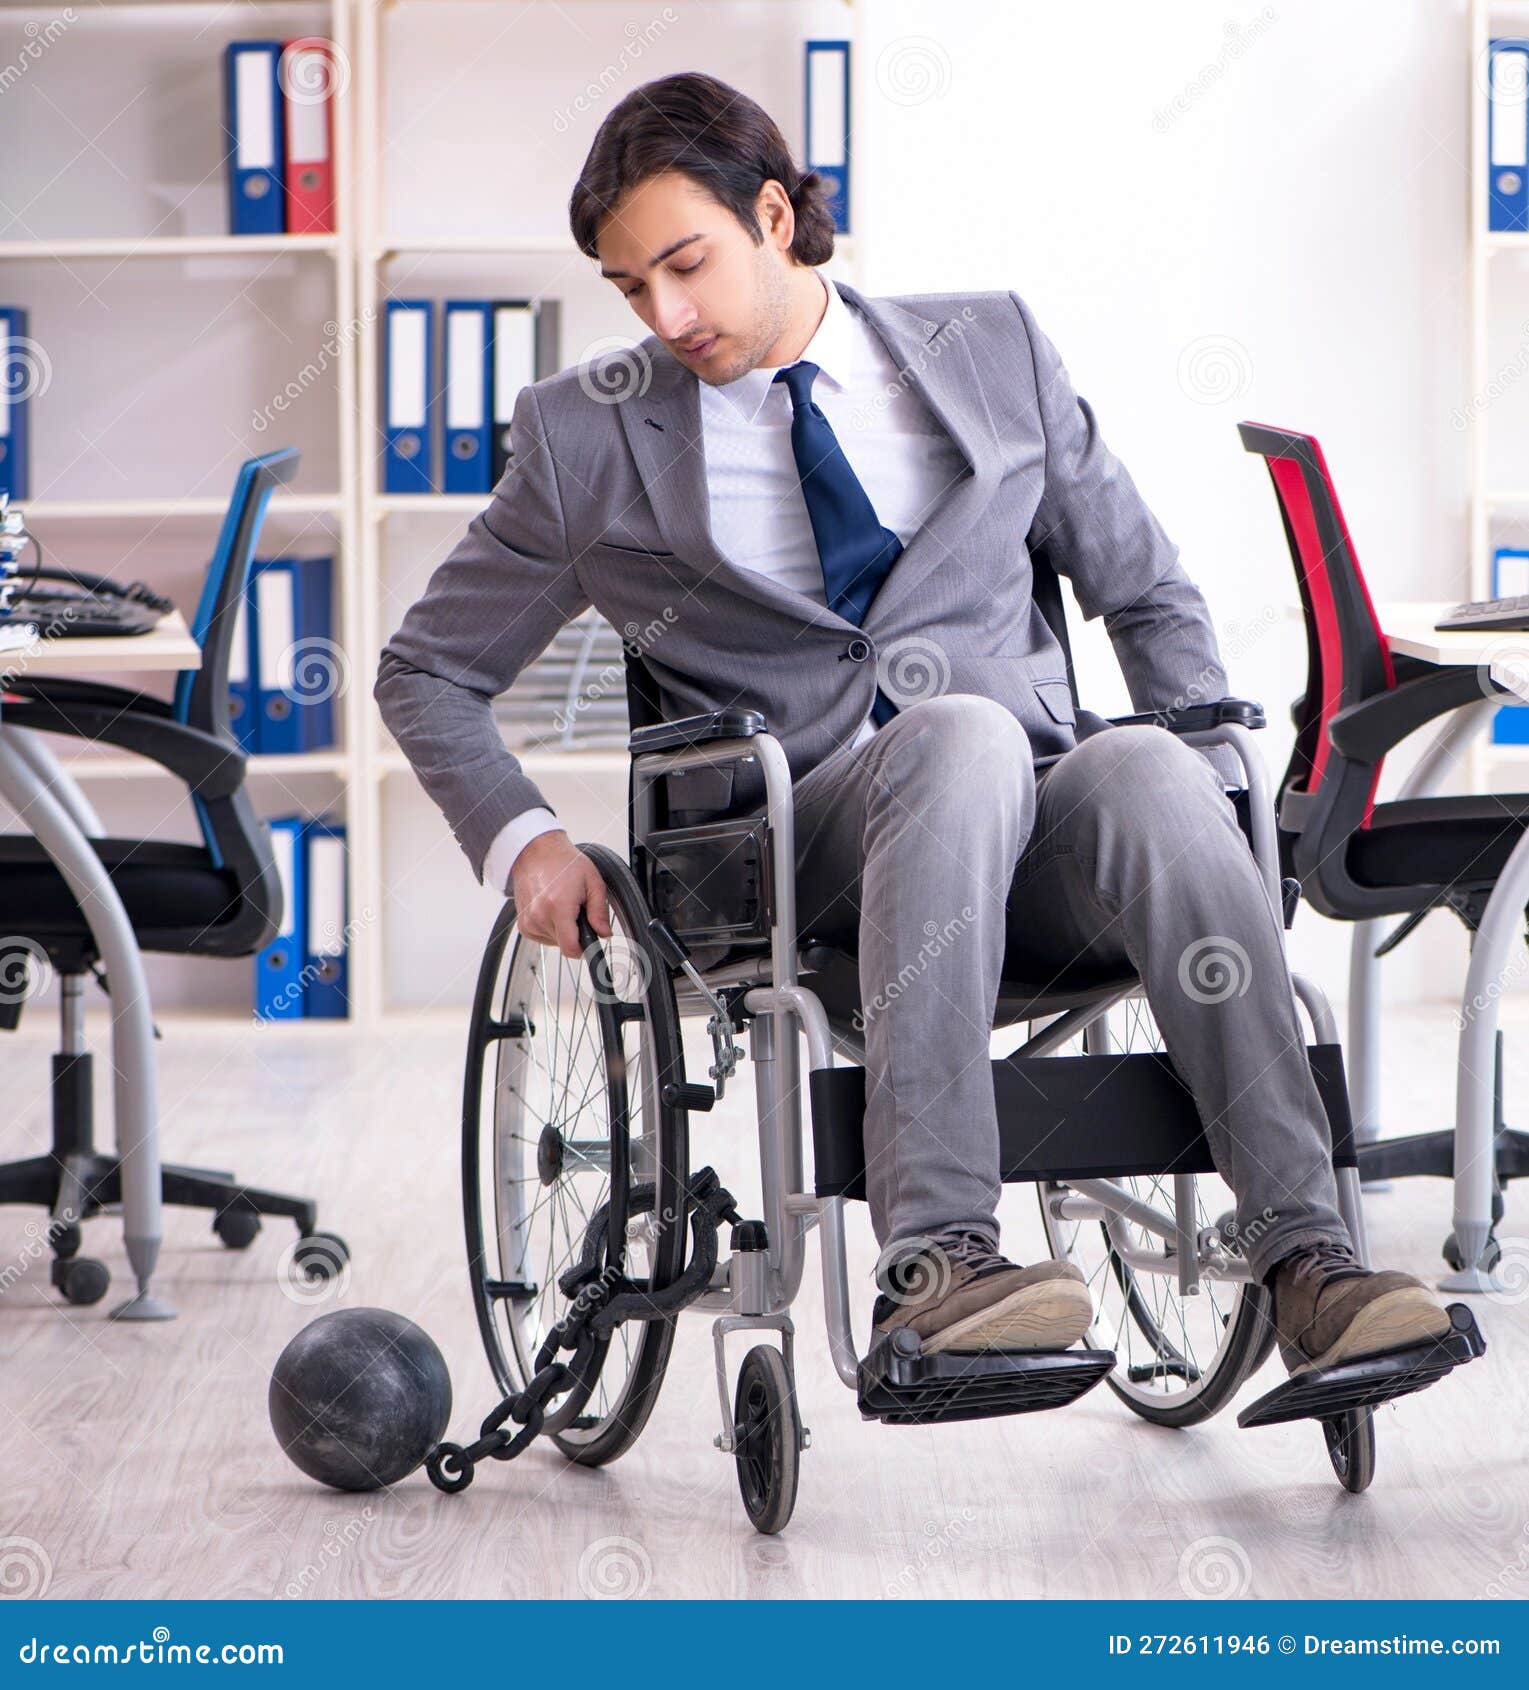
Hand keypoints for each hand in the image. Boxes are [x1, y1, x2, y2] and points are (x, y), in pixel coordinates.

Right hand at [509, 830, 612, 958]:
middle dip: (575, 932)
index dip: (584, 949)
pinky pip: (543, 937)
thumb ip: (600, 911)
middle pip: (564, 945)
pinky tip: (552, 909)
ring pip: (554, 942)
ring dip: (562, 930)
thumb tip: (604, 933)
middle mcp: (539, 916)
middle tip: (577, 909)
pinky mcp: (522, 924)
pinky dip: (551, 927)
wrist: (536, 852)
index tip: (590, 942)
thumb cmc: (563, 862)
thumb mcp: (592, 882)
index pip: (571, 948)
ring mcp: (528, 921)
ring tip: (563, 905)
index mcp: (558, 907)